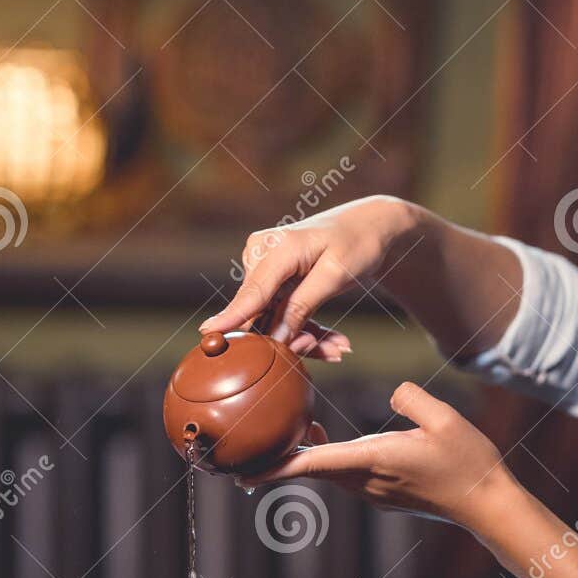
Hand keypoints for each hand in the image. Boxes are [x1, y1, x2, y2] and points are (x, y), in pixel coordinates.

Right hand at [200, 196, 426, 359]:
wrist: (370, 225)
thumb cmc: (357, 244)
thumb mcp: (336, 276)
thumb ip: (303, 305)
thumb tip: (276, 337)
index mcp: (279, 247)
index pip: (252, 292)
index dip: (232, 317)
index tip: (208, 334)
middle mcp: (263, 253)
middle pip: (264, 312)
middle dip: (294, 339)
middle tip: (334, 352)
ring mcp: (265, 265)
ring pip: (274, 317)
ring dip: (307, 337)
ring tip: (341, 347)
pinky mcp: (272, 278)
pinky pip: (282, 312)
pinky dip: (307, 328)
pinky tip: (334, 342)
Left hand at [238, 381, 519, 531]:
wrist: (487, 504)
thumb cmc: (468, 462)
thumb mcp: (444, 419)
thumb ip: (411, 398)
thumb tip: (394, 393)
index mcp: (372, 461)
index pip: (309, 463)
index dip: (271, 466)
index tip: (238, 472)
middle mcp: (364, 481)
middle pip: (308, 467)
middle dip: (276, 456)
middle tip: (245, 443)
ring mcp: (372, 491)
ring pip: (324, 469)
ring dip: (303, 452)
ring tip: (289, 426)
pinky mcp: (382, 493)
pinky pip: (341, 473)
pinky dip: (324, 457)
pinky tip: (323, 436)